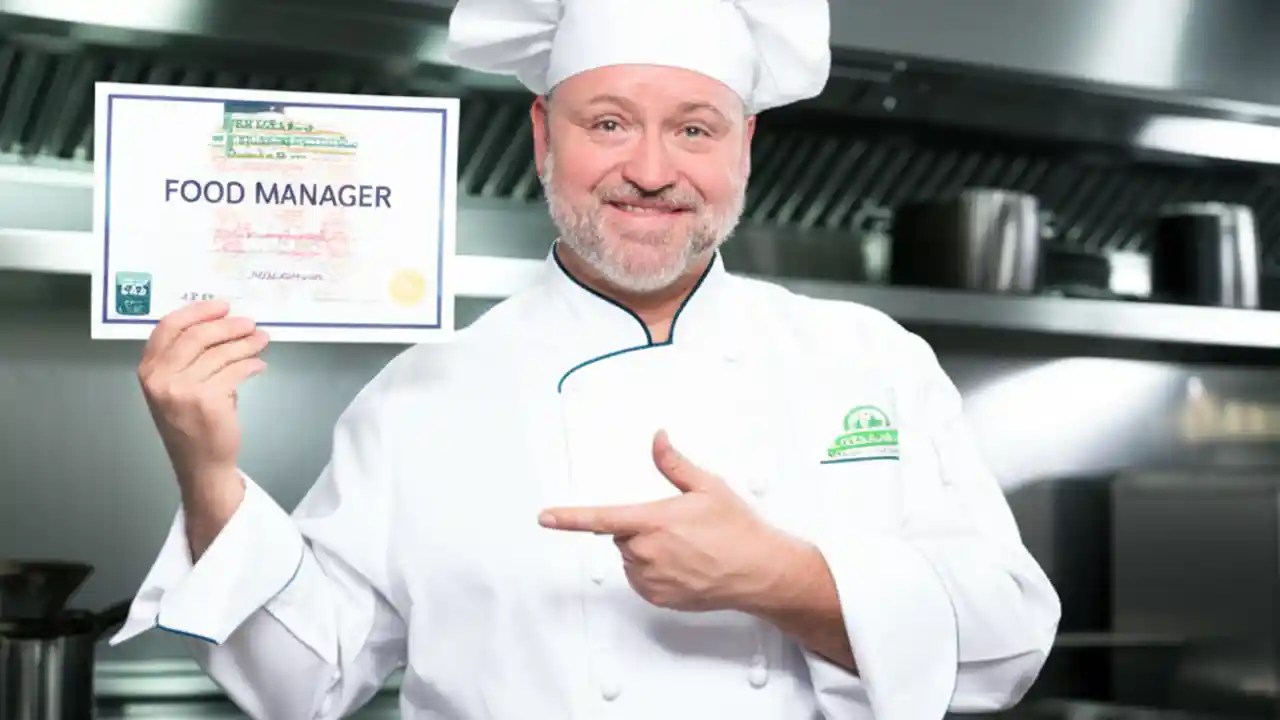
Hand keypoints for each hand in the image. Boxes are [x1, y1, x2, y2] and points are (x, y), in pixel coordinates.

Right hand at [137, 299, 267, 488]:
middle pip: (197, 336)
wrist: (199, 463)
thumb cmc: (189, 423)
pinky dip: (251, 364)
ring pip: (221, 353)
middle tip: (250, 323)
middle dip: (228, 326)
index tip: (222, 306)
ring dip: (246, 343)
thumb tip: (222, 327)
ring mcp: (183, 390)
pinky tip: (258, 364)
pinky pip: (235, 370)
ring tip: (261, 340)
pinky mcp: (208, 400)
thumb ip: (186, 359)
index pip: (168, 327)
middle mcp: (161, 378)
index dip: (197, 312)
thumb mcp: (174, 388)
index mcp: (148, 370)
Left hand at [538, 430, 792, 611]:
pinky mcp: (658, 598)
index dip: (569, 518)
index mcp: (654, 521)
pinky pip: (642, 580)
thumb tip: (658, 439)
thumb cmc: (737, 529)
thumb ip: (674, 464)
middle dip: (640, 527)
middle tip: (678, 526)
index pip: (601, 518)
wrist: (760, 571)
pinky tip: (684, 565)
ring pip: (631, 558)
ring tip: (686, 547)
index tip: (546, 517)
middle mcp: (647, 552)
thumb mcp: (708, 487)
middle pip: (622, 535)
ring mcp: (651, 579)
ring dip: (646, 550)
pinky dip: (654, 571)